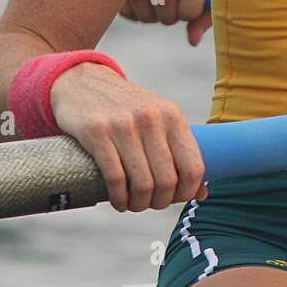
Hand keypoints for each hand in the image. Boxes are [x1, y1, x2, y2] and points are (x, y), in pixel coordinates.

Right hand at [50, 63, 207, 211]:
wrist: (84, 82)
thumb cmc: (127, 108)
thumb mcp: (159, 119)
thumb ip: (179, 151)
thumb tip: (202, 192)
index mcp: (173, 116)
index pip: (193, 167)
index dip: (187, 192)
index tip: (174, 199)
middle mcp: (152, 119)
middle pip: (167, 180)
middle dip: (160, 202)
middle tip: (149, 203)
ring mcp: (124, 125)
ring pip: (142, 183)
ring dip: (138, 204)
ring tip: (133, 204)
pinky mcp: (96, 132)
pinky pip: (115, 178)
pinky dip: (119, 198)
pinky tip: (118, 201)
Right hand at [118, 0, 210, 44]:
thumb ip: (206, 11)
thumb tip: (193, 40)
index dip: (192, 10)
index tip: (190, 12)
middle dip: (170, 16)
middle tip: (173, 13)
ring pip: (139, 0)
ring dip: (150, 16)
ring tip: (158, 9)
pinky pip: (120, 1)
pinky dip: (133, 13)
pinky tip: (143, 5)